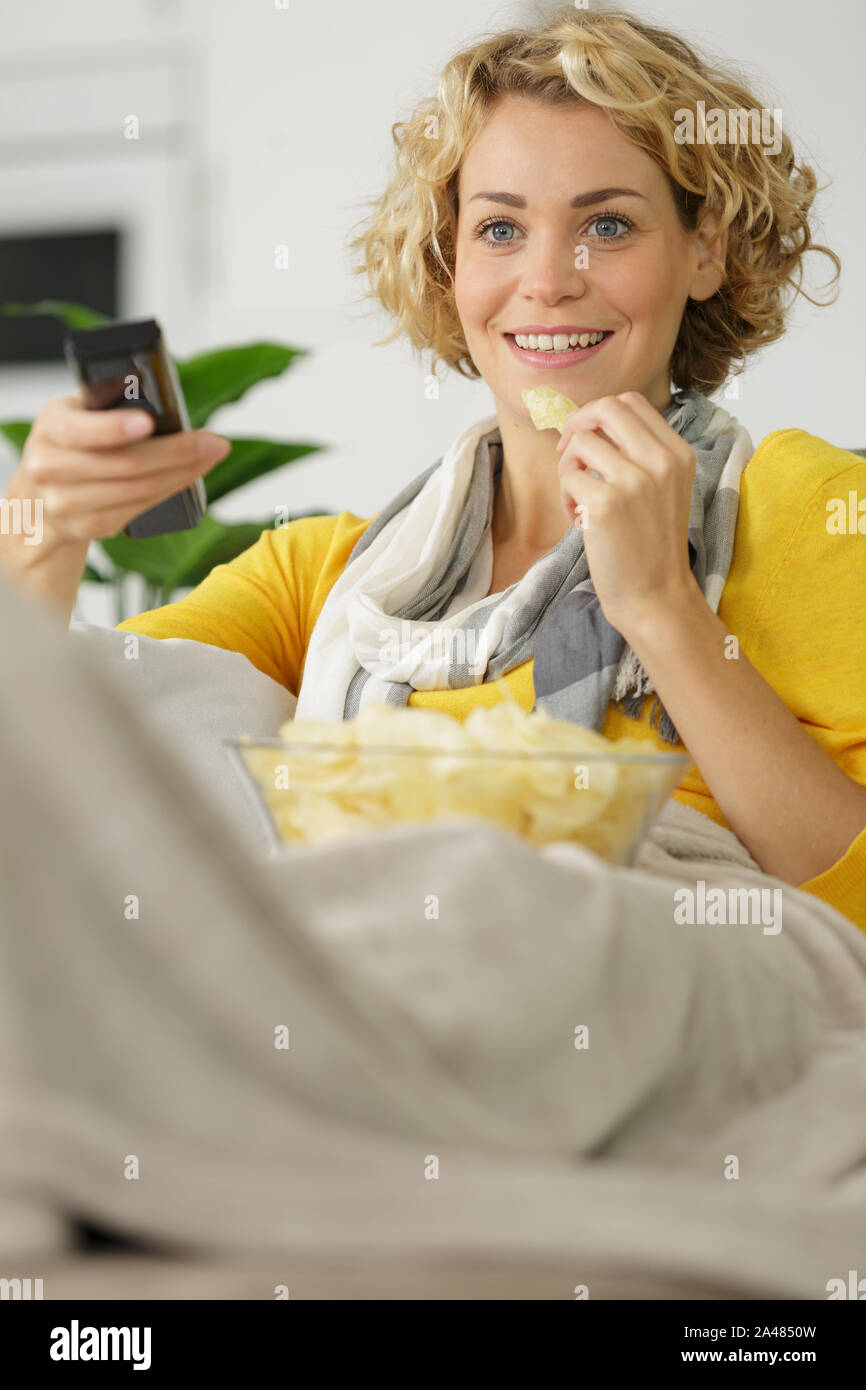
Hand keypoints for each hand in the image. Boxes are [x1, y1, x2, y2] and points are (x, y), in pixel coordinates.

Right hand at [14, 391, 230, 544]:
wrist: (39, 497)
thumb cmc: (69, 445)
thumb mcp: (76, 413)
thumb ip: (105, 399)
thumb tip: (150, 381)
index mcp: (50, 428)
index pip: (79, 430)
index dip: (114, 428)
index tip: (148, 421)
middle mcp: (50, 469)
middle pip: (124, 464)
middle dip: (177, 452)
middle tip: (213, 442)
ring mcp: (67, 504)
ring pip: (138, 489)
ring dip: (183, 472)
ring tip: (211, 455)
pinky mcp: (89, 527)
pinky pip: (139, 508)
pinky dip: (170, 490)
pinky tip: (190, 476)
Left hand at [555, 391, 700, 637]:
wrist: (655, 595)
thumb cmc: (650, 545)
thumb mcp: (662, 489)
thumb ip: (636, 454)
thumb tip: (587, 423)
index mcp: (678, 453)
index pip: (630, 402)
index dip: (598, 413)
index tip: (586, 436)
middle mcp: (661, 461)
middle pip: (605, 408)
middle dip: (576, 423)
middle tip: (567, 453)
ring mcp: (635, 481)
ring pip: (580, 442)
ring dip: (568, 467)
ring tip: (578, 498)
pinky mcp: (606, 503)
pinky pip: (568, 477)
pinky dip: (565, 496)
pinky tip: (579, 519)